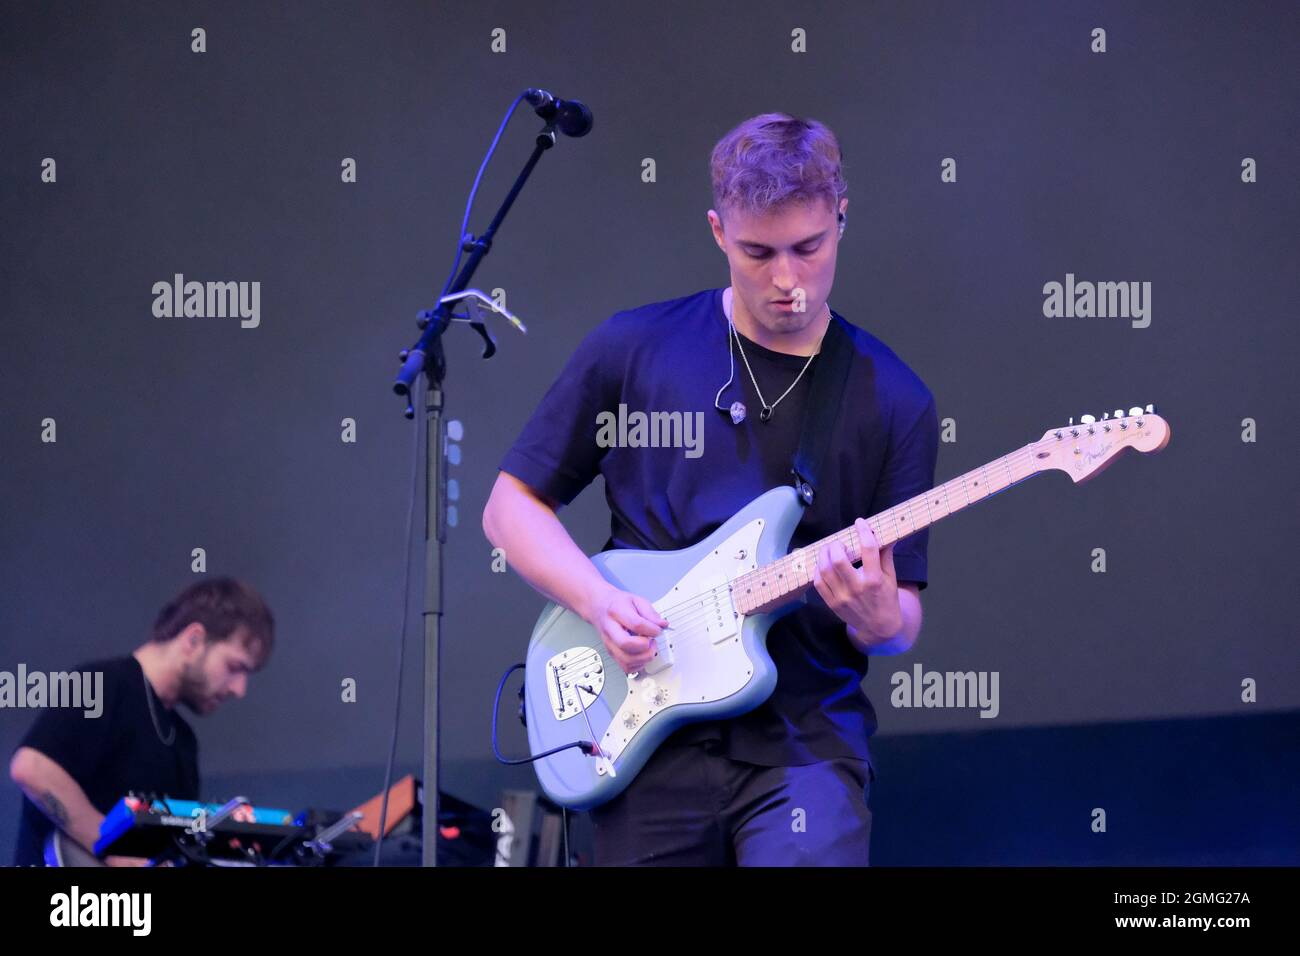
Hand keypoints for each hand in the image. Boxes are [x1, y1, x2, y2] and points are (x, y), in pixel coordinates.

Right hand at [585, 585, 667, 673]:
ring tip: (649, 648)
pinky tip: (642, 655)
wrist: (600, 608)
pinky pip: (625, 667)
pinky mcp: (612, 653)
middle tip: (652, 641)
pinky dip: (638, 665)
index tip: (658, 629)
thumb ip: (650, 613)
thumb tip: (662, 625)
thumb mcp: (636, 600)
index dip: (652, 629)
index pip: (636, 624)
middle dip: (645, 646)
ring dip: (644, 657)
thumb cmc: (618, 604)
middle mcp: (610, 630)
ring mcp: (610, 644)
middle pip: (626, 644)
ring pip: (626, 660)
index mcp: (617, 612)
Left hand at [813, 518, 902, 647]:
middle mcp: (857, 588)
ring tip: (829, 550)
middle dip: (836, 545)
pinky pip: (818, 582)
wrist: (879, 627)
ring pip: (824, 570)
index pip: (868, 549)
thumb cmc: (886, 598)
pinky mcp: (832, 603)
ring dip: (824, 555)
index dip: (863, 532)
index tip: (859, 522)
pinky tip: (823, 565)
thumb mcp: (891, 577)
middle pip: (839, 560)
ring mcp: (842, 597)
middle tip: (839, 542)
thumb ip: (886, 555)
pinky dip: (818, 570)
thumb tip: (883, 533)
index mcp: (875, 579)